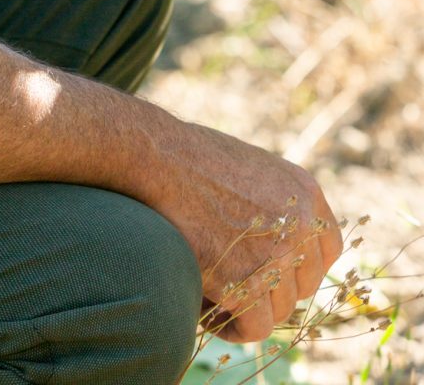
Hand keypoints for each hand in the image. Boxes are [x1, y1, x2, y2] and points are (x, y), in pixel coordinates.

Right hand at [147, 119, 342, 342]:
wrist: (156, 158)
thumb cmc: (190, 158)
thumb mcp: (250, 168)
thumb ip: (275, 202)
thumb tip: (279, 244)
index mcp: (304, 191)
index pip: (328, 248)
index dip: (302, 265)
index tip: (275, 270)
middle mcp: (301, 223)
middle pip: (304, 283)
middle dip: (272, 288)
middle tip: (235, 282)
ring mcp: (276, 253)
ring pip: (280, 309)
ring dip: (250, 308)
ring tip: (216, 295)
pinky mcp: (246, 280)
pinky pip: (256, 326)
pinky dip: (234, 327)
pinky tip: (210, 311)